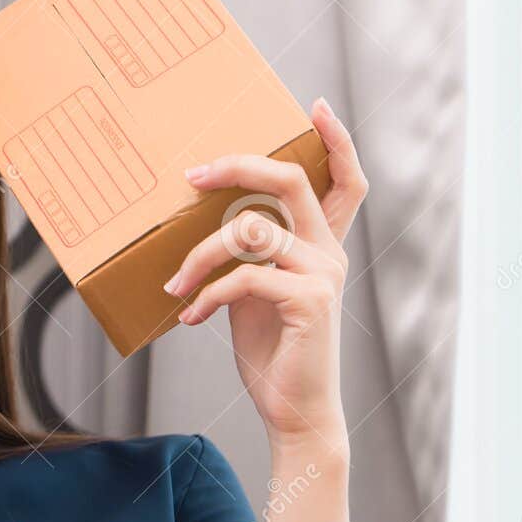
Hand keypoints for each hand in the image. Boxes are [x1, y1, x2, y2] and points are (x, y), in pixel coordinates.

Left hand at [163, 98, 367, 449]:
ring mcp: (323, 275)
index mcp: (323, 245)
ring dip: (199, 254)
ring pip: (250, 231)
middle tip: (193, 175)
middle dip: (238, 166)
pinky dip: (208, 294)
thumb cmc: (273, 353)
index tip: (316, 107)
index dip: (336, 141)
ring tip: (174, 283)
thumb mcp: (255, 295)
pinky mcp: (309, 301)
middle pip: (291, 179)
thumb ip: (249, 257)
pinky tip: (190, 316)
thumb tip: (204, 225)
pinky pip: (244, 277)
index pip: (346, 182)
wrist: (294, 413)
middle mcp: (330, 253)